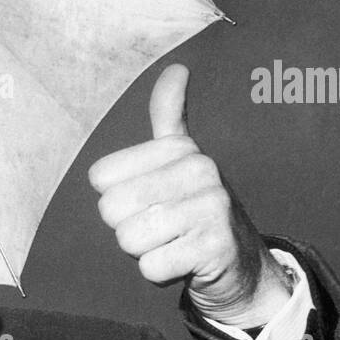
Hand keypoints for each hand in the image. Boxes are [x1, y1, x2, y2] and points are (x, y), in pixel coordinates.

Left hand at [87, 64, 291, 327]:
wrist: (239, 264)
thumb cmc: (194, 210)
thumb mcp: (179, 161)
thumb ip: (168, 115)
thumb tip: (176, 68)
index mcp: (180, 149)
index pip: (101, 178)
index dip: (116, 198)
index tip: (148, 200)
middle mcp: (200, 170)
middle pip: (111, 209)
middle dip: (127, 228)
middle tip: (160, 228)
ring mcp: (211, 208)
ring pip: (129, 239)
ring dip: (144, 251)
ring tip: (171, 242)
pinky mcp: (214, 247)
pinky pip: (151, 266)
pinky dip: (160, 272)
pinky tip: (183, 261)